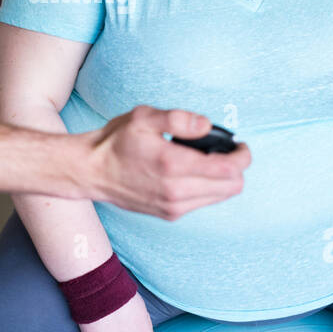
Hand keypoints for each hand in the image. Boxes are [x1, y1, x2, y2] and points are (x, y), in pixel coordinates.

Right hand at [83, 106, 249, 219]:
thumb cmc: (115, 141)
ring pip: (220, 197)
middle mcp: (176, 191)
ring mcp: (173, 206)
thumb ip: (179, 119)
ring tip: (210, 161)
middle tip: (228, 152)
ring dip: (223, 179)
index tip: (240, 145)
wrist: (90, 172)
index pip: (228, 169)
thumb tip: (207, 125)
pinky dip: (207, 188)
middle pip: (232, 187)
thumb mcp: (144, 117)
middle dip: (237, 168)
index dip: (242, 155)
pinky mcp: (169, 214)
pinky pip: (203, 203)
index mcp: (173, 164)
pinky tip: (193, 173)